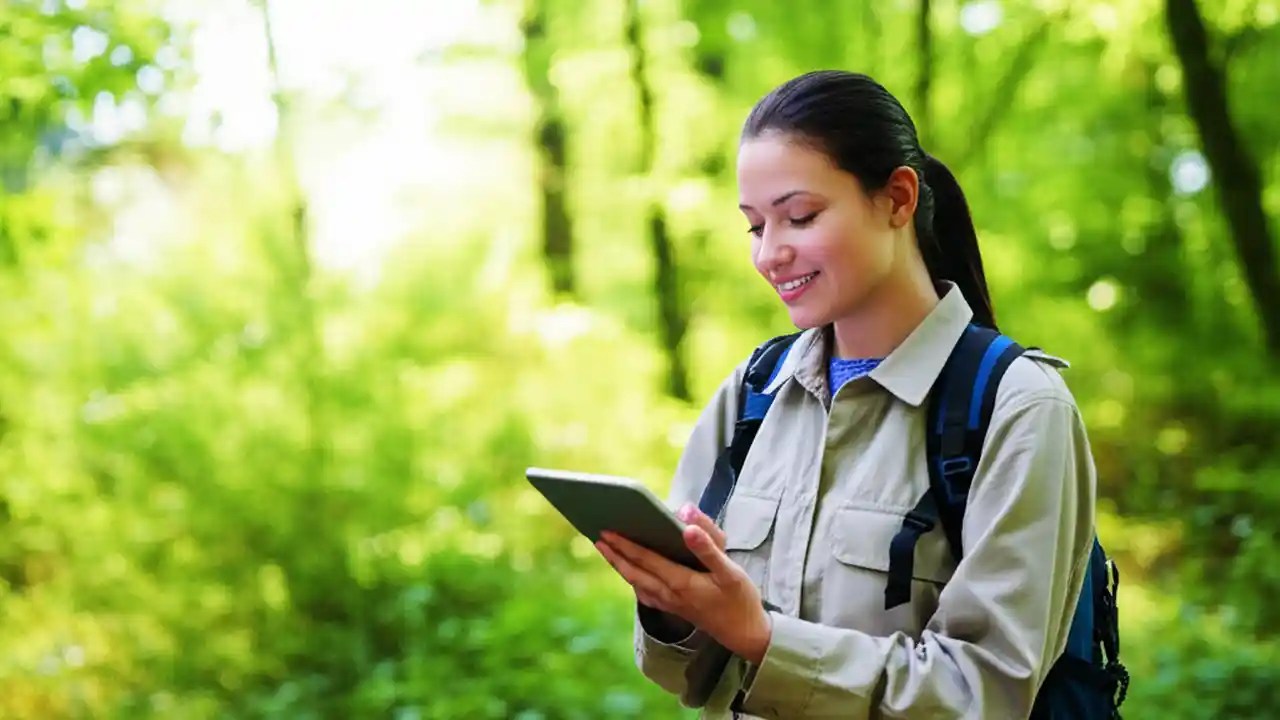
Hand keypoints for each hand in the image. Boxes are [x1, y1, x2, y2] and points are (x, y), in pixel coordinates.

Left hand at [595, 504, 771, 664]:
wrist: (746, 635)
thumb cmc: (740, 600)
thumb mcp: (730, 571)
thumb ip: (708, 547)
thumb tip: (685, 523)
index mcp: (681, 582)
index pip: (646, 559)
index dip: (625, 545)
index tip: (607, 531)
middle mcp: (670, 594)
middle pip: (634, 572)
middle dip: (615, 554)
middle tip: (597, 536)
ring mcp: (671, 603)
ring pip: (637, 583)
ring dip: (621, 567)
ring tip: (607, 551)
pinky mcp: (675, 609)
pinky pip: (646, 593)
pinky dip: (634, 580)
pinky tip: (630, 575)